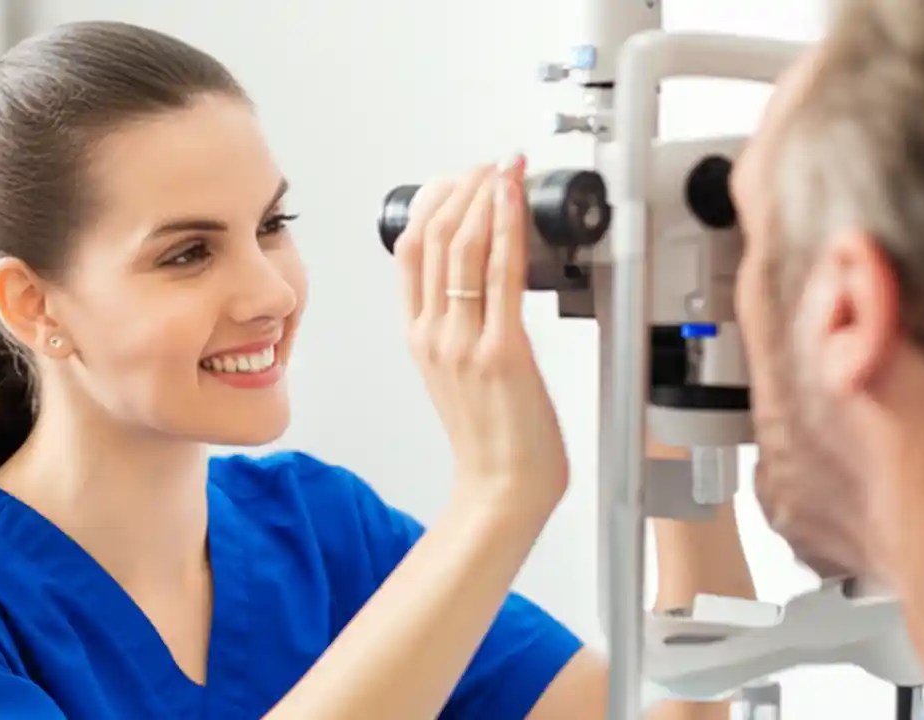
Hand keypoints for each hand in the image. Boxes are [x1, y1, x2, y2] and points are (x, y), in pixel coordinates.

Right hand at [393, 156, 568, 515]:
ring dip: (484, 198)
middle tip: (486, 164)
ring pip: (462, 249)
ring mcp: (463, 343)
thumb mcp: (458, 376)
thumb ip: (459, 331)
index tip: (456, 178)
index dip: (432, 204)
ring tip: (502, 170)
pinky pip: (501, 275)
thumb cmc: (491, 440)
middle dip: (461, 190)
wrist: (501, 491)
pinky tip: (512, 200)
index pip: (411, 252)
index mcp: (420, 337)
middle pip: (435, 240)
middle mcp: (434, 335)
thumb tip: (481, 290)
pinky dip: (506, 228)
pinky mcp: (501, 353)